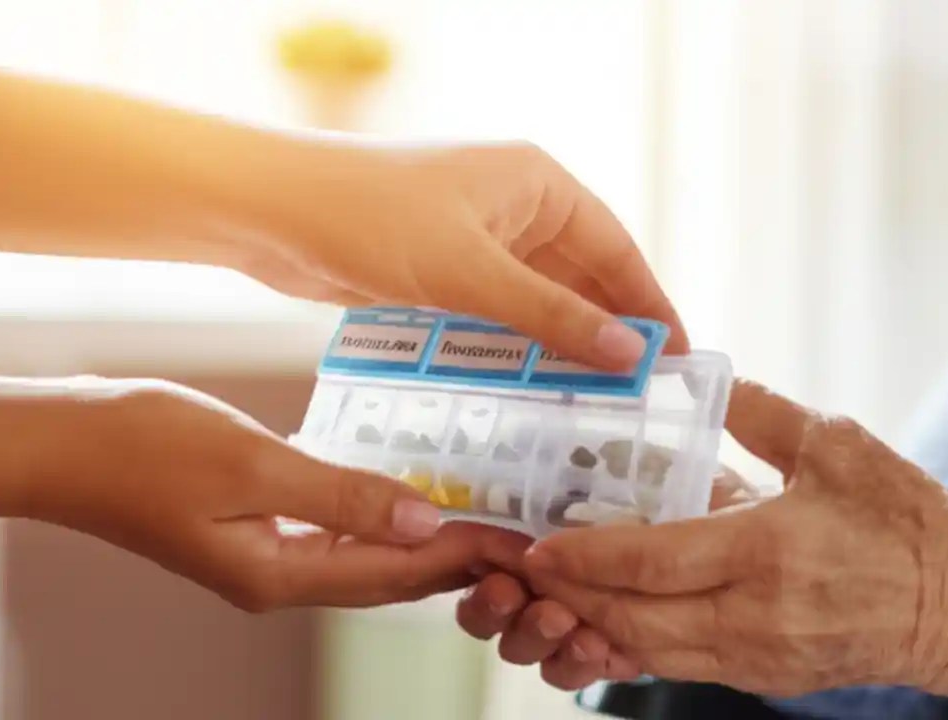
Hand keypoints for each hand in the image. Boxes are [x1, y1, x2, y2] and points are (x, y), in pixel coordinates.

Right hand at [25, 379, 532, 610]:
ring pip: (361, 557)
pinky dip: (373, 518)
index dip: (463, 559)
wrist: (59, 445)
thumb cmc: (143, 449)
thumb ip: (341, 494)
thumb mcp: (253, 464)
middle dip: (453, 559)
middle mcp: (274, 578)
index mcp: (277, 574)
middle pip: (385, 578)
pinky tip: (397, 495)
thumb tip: (418, 523)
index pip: (395, 577)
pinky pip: (330, 533)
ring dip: (418, 541)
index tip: (519, 544)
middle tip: (514, 536)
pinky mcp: (247, 528)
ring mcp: (259, 556)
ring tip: (474, 516)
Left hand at [224, 138, 687, 368]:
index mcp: (537, 184)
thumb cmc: (371, 219)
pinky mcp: (439, 269)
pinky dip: (512, 350)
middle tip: (638, 396)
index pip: (616, 249)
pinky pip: (493, 315)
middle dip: (605, 333)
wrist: (270, 211)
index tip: (678, 358)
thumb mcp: (471, 274)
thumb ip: (551, 316)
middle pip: (580, 278)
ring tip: (591, 405)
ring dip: (558, 347)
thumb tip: (629, 352)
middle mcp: (514, 206)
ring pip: (535, 302)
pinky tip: (528, 390)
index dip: (650, 305)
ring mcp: (475, 238)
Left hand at [522, 379, 947, 699]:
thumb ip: (762, 412)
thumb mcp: (837, 444)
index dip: (584, 557)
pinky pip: (681, 667)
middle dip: (569, 597)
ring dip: (594, 624)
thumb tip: (705, 377)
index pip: (652, 562)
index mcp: (770, 551)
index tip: (534, 545)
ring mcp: (760, 657)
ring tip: (553, 593)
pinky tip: (609, 617)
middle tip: (520, 571)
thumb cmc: (905, 517)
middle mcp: (756, 615)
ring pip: (650, 652)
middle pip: (634, 617)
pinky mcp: (766, 677)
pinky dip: (636, 645)